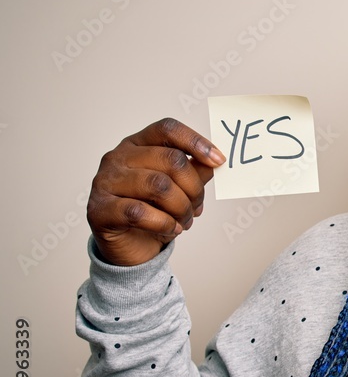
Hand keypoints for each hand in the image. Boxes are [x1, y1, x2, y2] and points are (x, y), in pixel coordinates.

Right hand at [87, 118, 224, 265]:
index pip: (167, 129)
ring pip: (159, 186)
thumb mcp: (179, 189)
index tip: (219, 161)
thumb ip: (195, 172)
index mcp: (137, 144)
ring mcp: (105, 181)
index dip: (196, 142)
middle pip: (171, 160)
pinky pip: (140, 212)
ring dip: (182, 208)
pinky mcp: (99, 209)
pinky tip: (172, 229)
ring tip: (185, 221)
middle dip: (194, 188)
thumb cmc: (154, 211)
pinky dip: (165, 223)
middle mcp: (118, 157)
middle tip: (197, 207)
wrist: (130, 247)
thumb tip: (214, 162)